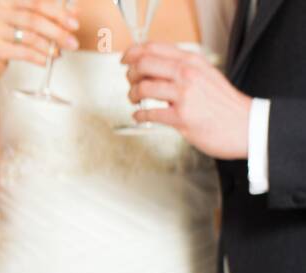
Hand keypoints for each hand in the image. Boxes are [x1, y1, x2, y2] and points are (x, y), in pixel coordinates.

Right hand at [0, 0, 79, 80]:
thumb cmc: (5, 36)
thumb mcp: (22, 19)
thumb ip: (44, 13)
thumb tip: (73, 10)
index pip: (37, 2)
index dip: (58, 11)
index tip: (74, 21)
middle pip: (35, 19)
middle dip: (57, 31)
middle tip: (72, 41)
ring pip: (30, 37)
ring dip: (49, 47)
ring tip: (59, 53)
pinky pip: (22, 52)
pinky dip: (38, 57)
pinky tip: (46, 61)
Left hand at [123, 42, 252, 158]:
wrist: (246, 124)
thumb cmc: (223, 103)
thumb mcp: (205, 74)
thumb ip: (181, 68)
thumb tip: (152, 66)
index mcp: (192, 61)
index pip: (154, 48)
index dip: (133, 53)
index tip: (125, 59)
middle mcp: (187, 74)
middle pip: (144, 64)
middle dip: (130, 74)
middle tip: (130, 82)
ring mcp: (184, 95)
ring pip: (143, 87)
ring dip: (132, 95)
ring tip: (135, 99)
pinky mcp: (181, 117)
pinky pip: (149, 113)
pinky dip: (139, 114)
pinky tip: (140, 115)